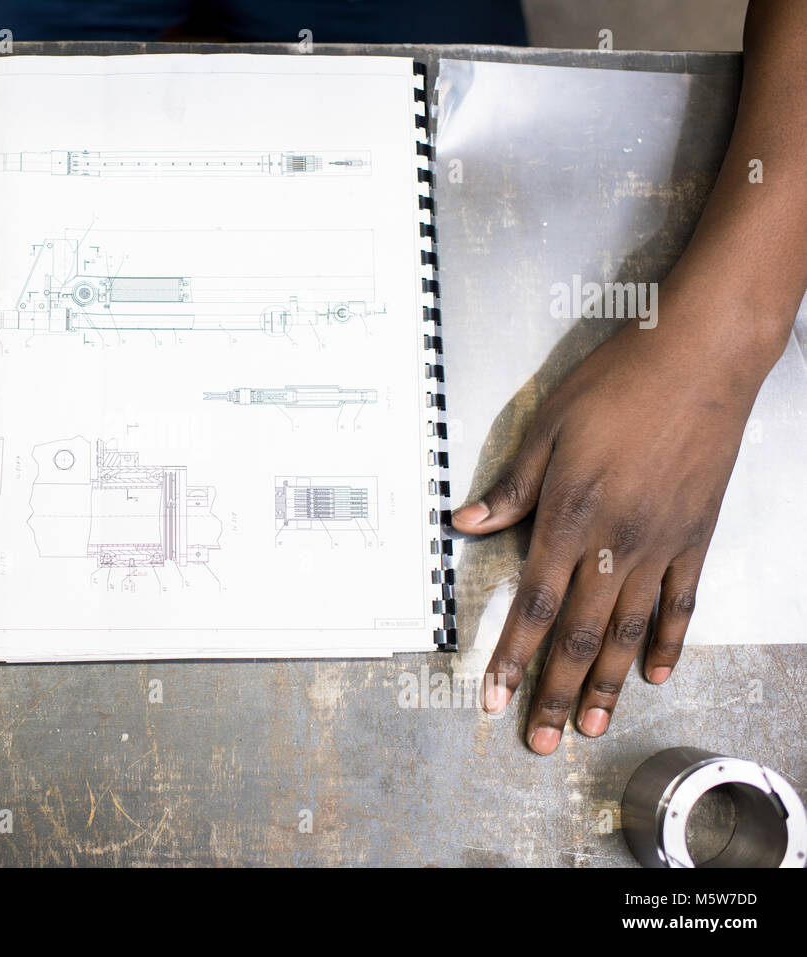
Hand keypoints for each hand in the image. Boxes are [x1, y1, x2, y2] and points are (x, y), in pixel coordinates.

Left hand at [450, 286, 772, 753]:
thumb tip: (463, 524)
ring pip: (626, 632)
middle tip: (540, 740)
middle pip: (577, 635)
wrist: (698, 361)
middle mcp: (614, 544)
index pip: (531, 606)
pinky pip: (680, 604)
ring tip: (590, 727)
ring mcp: (659, 546)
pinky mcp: (694, 538)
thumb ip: (508, 488)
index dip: (510, 659)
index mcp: (568, 518)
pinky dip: (666, 643)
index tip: (492, 698)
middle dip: (554, 693)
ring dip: (605, 684)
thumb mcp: (544, 429)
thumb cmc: (615, 387)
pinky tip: (653, 674)